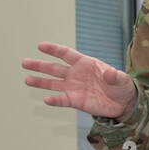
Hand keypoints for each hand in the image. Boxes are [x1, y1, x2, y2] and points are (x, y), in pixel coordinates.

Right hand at [22, 41, 136, 118]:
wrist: (123, 103)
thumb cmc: (121, 86)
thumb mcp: (122, 79)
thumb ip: (115, 76)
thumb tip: (109, 73)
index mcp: (85, 63)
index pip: (66, 54)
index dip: (54, 50)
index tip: (40, 46)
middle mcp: (76, 74)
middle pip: (54, 68)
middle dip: (40, 65)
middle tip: (24, 63)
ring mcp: (74, 87)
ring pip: (53, 84)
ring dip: (40, 82)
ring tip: (27, 80)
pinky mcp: (76, 100)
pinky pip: (63, 99)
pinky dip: (55, 100)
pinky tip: (46, 100)